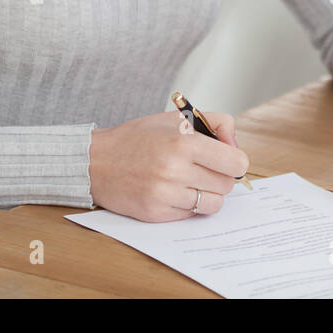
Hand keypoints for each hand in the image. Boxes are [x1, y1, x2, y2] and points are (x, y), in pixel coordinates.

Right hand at [88, 110, 248, 221]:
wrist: (96, 161)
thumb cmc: (139, 137)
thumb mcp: (177, 117)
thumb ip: (215, 123)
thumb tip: (236, 146)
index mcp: (183, 142)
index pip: (236, 162)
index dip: (235, 161)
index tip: (227, 159)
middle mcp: (175, 170)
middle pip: (227, 185)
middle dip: (220, 177)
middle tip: (204, 169)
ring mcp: (164, 195)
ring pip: (212, 204)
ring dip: (207, 193)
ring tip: (190, 181)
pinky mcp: (155, 214)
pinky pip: (191, 215)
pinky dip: (188, 205)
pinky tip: (173, 191)